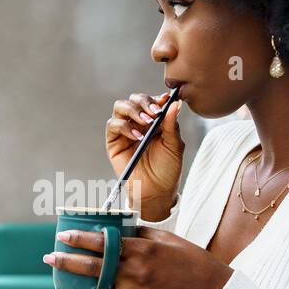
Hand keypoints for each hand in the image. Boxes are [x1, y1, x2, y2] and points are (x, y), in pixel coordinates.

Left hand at [43, 226, 232, 288]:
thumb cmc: (187, 258)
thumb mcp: (164, 238)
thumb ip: (136, 234)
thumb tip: (110, 230)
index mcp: (142, 250)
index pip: (103, 243)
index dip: (79, 239)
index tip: (63, 235)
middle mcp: (137, 274)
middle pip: (93, 269)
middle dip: (66, 262)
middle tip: (49, 257)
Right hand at [105, 91, 183, 218]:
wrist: (156, 190)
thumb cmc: (167, 168)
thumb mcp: (174, 145)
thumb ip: (172, 124)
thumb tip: (175, 103)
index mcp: (154, 120)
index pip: (151, 100)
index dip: (156, 98)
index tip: (166, 99)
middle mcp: (137, 122)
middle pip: (134, 99)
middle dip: (144, 102)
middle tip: (155, 112)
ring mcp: (124, 130)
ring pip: (121, 106)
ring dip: (133, 110)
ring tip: (146, 123)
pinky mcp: (114, 141)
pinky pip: (113, 125)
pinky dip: (125, 126)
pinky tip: (138, 136)